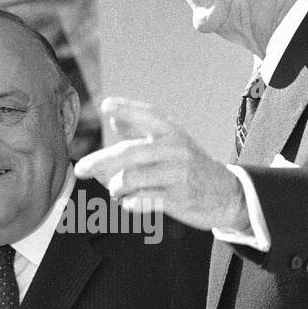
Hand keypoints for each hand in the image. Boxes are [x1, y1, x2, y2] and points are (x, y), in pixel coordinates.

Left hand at [75, 98, 248, 231]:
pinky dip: (130, 203)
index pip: (147, 115)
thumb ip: (141, 131)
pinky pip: (144, 200)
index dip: (126, 108)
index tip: (106, 105)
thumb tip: (112, 115)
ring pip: (133, 178)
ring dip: (115, 186)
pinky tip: (128, 203)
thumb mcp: (172, 143)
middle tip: (80, 169)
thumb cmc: (191, 167)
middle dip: (99, 160)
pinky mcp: (180, 198)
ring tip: (114, 191)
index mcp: (172, 133)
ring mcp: (179, 175)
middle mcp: (176, 150)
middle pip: (129, 152)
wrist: (227, 194)